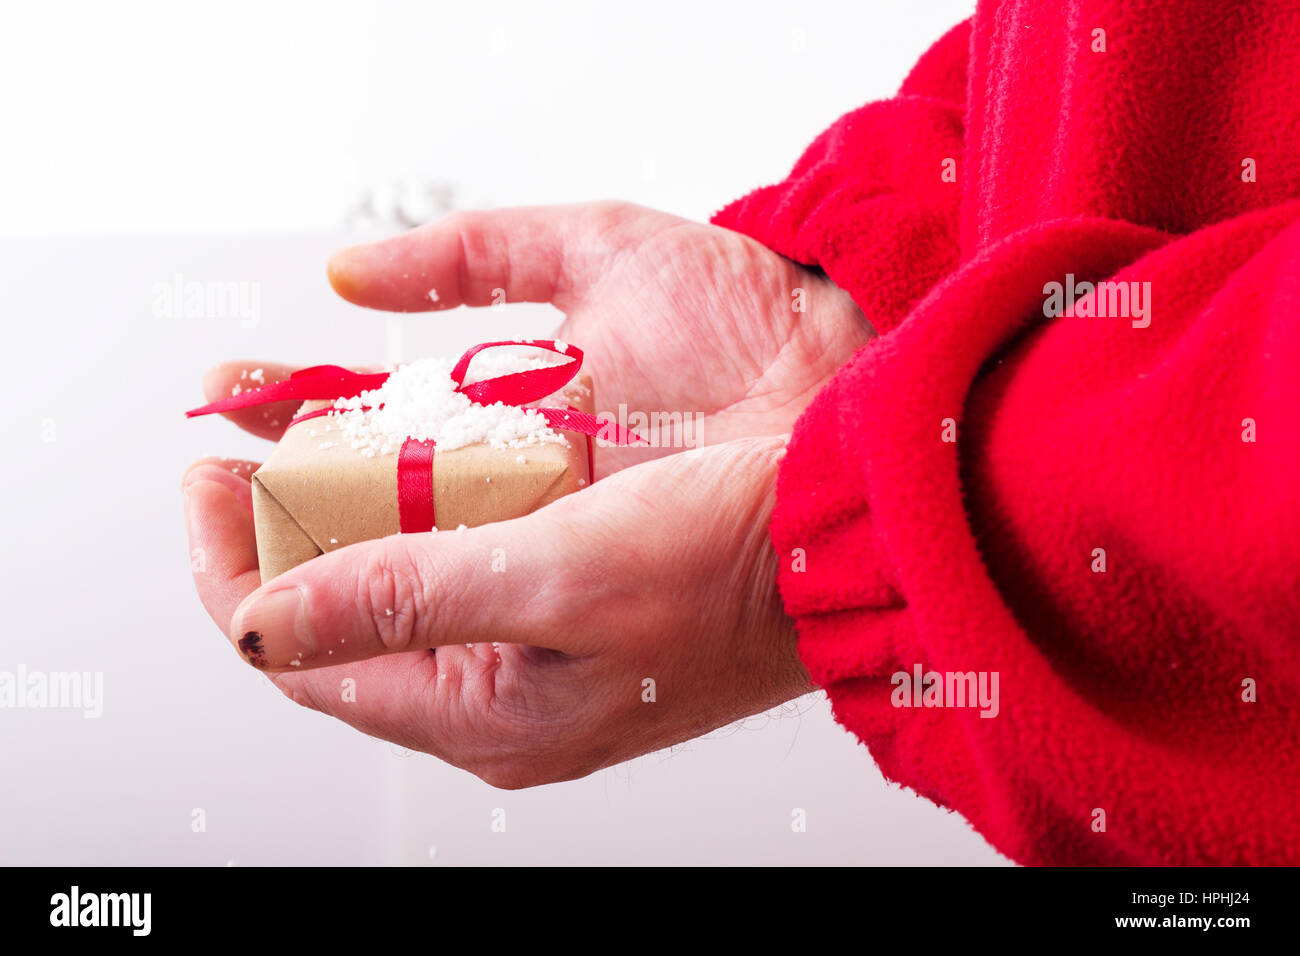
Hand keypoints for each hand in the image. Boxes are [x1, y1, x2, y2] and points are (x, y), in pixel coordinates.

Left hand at [186, 201, 866, 783]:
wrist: (843, 539)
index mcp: (489, 715)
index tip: (198, 479)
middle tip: (234, 452)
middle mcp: (502, 695)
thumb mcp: (554, 579)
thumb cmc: (729, 562)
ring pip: (396, 584)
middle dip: (275, 535)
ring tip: (297, 440)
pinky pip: (457, 557)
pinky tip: (404, 454)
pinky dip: (414, 505)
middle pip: (342, 622)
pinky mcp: (565, 600)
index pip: (307, 657)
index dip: (228, 570)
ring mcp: (533, 650)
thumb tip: (262, 623)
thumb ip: (402, 599)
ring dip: (341, 512)